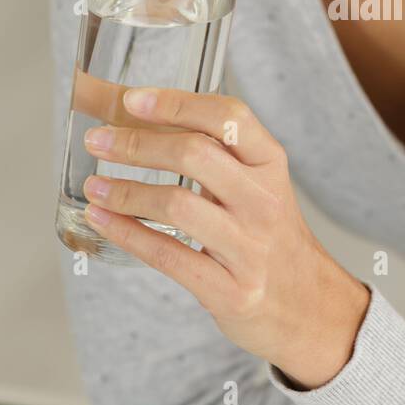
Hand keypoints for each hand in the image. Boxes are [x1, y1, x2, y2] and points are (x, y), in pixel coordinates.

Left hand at [79, 85, 370, 386]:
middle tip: (97, 139)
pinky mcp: (231, 290)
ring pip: (177, 205)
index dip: (177, 103)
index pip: (228, 117)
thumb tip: (126, 110)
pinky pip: (169, 256)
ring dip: (125, 191)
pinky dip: (127, 234)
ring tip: (94, 185)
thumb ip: (206, 151)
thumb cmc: (268, 236)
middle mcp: (264, 201)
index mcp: (270, 164)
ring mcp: (250, 248)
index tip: (133, 99)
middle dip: (136, 143)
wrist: (309, 306)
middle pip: (195, 154)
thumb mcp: (254, 185)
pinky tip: (102, 220)